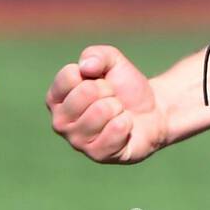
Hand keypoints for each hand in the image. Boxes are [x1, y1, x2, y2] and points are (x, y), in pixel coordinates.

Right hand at [46, 44, 169, 163]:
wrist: (152, 110)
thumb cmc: (124, 86)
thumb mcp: (112, 61)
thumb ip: (96, 55)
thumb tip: (85, 67)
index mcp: (56, 98)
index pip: (69, 75)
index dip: (94, 72)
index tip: (100, 80)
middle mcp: (60, 122)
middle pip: (86, 92)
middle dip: (108, 90)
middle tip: (113, 98)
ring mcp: (77, 141)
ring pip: (102, 111)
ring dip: (118, 107)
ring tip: (119, 112)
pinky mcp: (98, 155)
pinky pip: (116, 130)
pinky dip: (126, 122)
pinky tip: (125, 126)